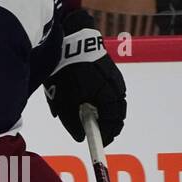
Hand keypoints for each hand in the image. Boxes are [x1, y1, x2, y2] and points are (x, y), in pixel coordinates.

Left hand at [44, 10, 125, 145]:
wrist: (70, 38)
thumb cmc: (66, 71)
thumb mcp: (64, 102)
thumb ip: (72, 122)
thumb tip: (80, 137)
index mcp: (108, 97)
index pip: (113, 124)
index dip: (105, 136)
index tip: (97, 143)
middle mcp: (116, 87)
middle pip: (117, 114)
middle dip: (107, 125)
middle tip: (95, 132)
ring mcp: (114, 77)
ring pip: (115, 102)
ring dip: (106, 111)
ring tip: (91, 116)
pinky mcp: (109, 69)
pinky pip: (112, 90)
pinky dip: (104, 99)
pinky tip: (91, 99)